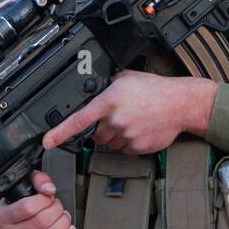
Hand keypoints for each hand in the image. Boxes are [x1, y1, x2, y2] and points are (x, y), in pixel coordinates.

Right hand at [0, 170, 74, 228]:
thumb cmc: (21, 210)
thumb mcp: (25, 188)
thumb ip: (38, 180)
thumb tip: (48, 189)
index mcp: (0, 218)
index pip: (27, 207)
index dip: (44, 200)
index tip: (47, 197)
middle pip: (41, 221)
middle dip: (56, 210)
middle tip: (57, 206)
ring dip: (63, 222)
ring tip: (62, 217)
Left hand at [41, 69, 218, 155]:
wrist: (181, 104)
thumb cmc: (156, 90)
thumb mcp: (126, 78)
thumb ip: (108, 84)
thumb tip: (95, 88)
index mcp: (109, 102)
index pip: (79, 120)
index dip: (60, 133)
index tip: (47, 142)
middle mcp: (116, 121)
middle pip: (96, 134)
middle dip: (103, 128)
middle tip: (119, 116)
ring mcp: (127, 136)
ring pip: (110, 143)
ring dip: (116, 135)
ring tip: (133, 121)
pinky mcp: (138, 148)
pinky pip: (125, 150)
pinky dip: (130, 142)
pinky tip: (141, 129)